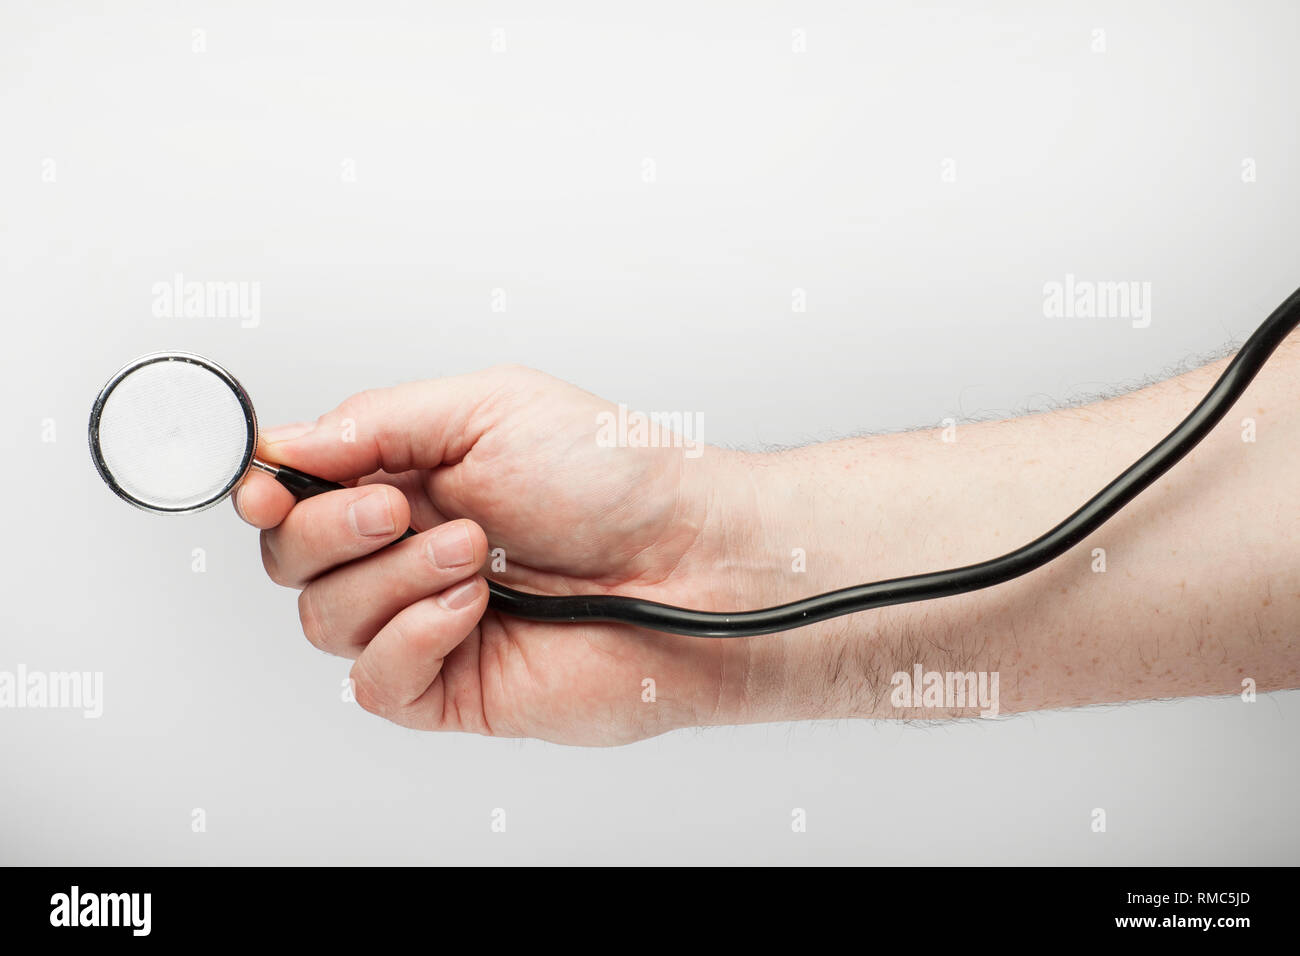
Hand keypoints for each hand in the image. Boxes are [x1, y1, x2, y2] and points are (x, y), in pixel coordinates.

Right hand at [235, 365, 787, 745]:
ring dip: (394, 578)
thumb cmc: (615, 478)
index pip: (296, 494)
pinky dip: (414, 636)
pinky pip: (377, 681)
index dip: (267, 491)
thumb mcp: (490, 408)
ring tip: (474, 553)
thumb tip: (286, 442)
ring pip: (326, 619)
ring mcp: (426, 621)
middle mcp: (408, 552)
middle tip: (401, 511)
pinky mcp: (452, 685)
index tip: (268, 486)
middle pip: (291, 559)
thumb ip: (378, 421)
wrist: (690, 558)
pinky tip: (473, 609)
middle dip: (331, 530)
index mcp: (411, 479)